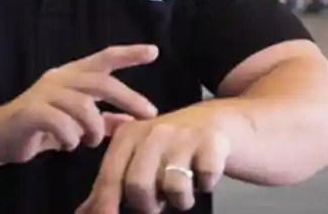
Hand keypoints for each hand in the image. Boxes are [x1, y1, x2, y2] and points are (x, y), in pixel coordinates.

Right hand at [0, 44, 159, 165]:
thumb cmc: (39, 127)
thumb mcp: (75, 122)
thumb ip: (102, 120)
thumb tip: (131, 121)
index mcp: (70, 76)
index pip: (102, 59)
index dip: (128, 54)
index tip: (154, 51)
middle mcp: (59, 79)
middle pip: (100, 81)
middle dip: (128, 97)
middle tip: (148, 113)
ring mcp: (43, 94)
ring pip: (83, 106)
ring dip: (94, 128)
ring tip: (91, 141)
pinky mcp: (31, 112)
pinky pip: (62, 125)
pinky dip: (71, 139)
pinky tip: (68, 145)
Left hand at [76, 102, 247, 212]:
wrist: (221, 122)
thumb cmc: (171, 148)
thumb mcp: (137, 159)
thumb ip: (109, 187)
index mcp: (128, 135)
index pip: (109, 177)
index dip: (106, 205)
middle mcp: (153, 131)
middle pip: (138, 187)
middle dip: (148, 205)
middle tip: (159, 200)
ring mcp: (183, 135)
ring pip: (172, 187)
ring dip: (180, 199)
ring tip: (182, 186)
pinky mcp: (212, 142)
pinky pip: (204, 180)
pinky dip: (206, 184)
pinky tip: (204, 174)